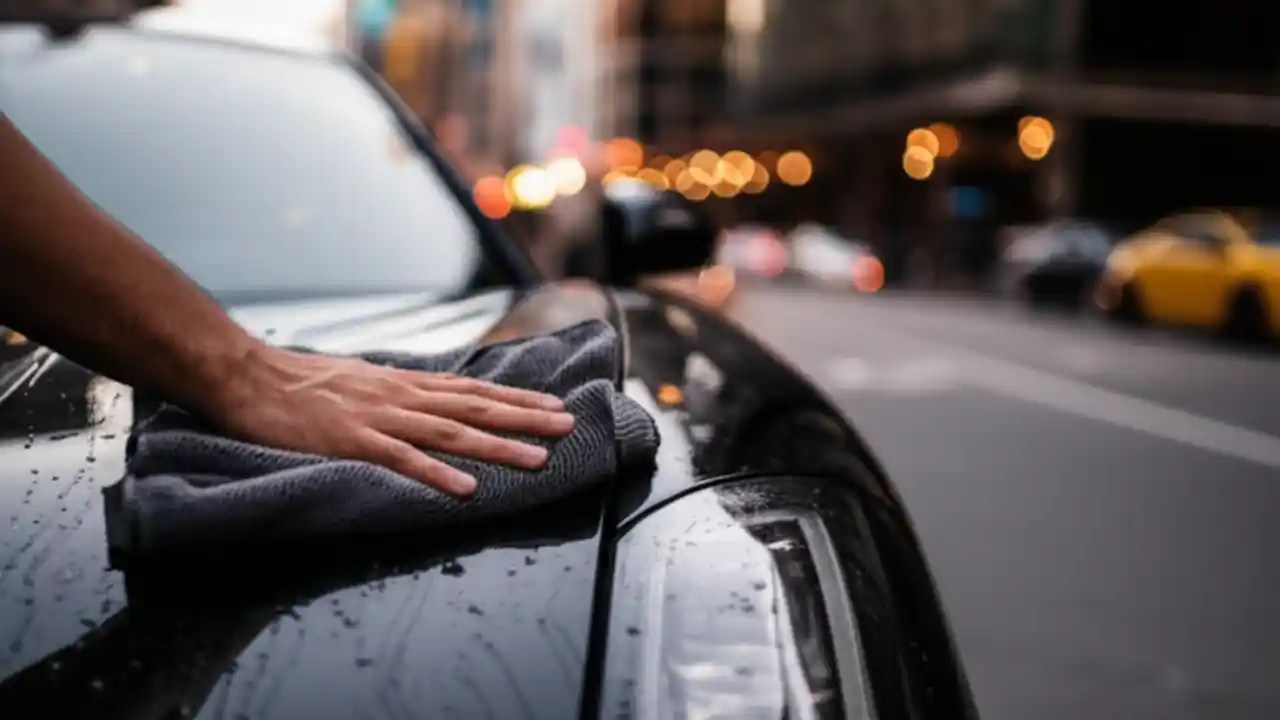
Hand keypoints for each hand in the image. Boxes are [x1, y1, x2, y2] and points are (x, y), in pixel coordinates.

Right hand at [200, 343, 574, 496]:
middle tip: (568, 426)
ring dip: (497, 447)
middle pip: (475, 408)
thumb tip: (433, 399)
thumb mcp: (363, 379)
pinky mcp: (352, 442)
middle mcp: (402, 396)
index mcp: (405, 384)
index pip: (473, 390)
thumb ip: (400, 392)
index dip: (516, 398)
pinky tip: (467, 489)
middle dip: (525, 418)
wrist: (248, 375)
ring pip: (450, 434)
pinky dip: (436, 475)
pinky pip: (402, 460)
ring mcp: (380, 418)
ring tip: (538, 460)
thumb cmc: (302, 381)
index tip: (554, 406)